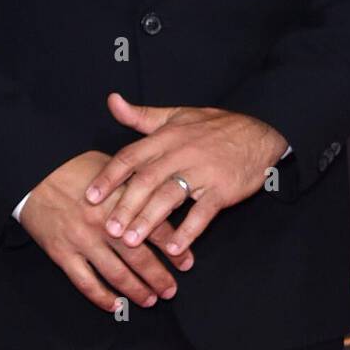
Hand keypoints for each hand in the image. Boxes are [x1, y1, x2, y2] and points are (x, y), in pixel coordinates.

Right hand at [19, 150, 195, 313]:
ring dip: (136, 290)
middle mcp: (104, 223)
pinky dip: (101, 297)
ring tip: (150, 300)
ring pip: (116, 274)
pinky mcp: (62, 253)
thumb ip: (134, 185)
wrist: (32, 172)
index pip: (156, 228)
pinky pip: (86, 282)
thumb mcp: (110, 167)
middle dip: (159, 277)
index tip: (186, 263)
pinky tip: (115, 304)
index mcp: (120, 199)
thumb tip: (161, 197)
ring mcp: (82, 240)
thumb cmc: (72, 166)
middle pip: (139, 256)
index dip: (175, 248)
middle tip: (171, 289)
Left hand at [83, 94, 287, 256]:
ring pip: (170, 196)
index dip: (109, 177)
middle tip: (107, 229)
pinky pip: (203, 212)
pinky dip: (188, 231)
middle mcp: (181, 152)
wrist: (259, 134)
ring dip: (149, 220)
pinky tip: (174, 249)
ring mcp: (203, 171)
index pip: (131, 156)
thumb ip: (141, 115)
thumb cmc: (213, 127)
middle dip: (125, 206)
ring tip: (131, 241)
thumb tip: (111, 100)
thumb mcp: (175, 115)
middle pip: (146, 180)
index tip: (90, 198)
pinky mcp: (222, 189)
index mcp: (166, 136)